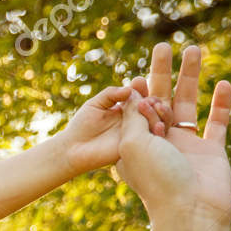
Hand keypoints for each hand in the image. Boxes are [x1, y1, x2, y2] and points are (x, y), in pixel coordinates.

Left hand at [56, 81, 172, 174]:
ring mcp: (136, 135)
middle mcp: (134, 121)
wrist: (73, 149)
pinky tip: (155, 123)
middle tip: (149, 97)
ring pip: (156, 123)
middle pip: (152, 109)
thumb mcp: (95, 104)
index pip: (140, 96)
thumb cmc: (81, 125)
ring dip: (156, 114)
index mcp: (126, 109)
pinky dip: (156, 131)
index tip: (139, 81)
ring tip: (151, 107)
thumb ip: (110, 94)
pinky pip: (151, 140)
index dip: (141, 89)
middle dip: (153, 101)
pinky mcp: (135, 149)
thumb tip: (129, 89)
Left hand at [116, 42, 230, 220]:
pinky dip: (221, 104)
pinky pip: (217, 123)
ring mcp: (186, 146)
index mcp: (136, 145)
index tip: (135, 78)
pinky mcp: (211, 152)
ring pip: (189, 104)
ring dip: (192, 77)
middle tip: (164, 45)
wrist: (190, 211)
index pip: (135, 110)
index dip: (136, 92)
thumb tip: (133, 92)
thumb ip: (133, 116)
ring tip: (195, 49)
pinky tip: (224, 83)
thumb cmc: (158, 179)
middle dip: (163, 72)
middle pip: (162, 99)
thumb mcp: (133, 144)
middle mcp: (160, 143)